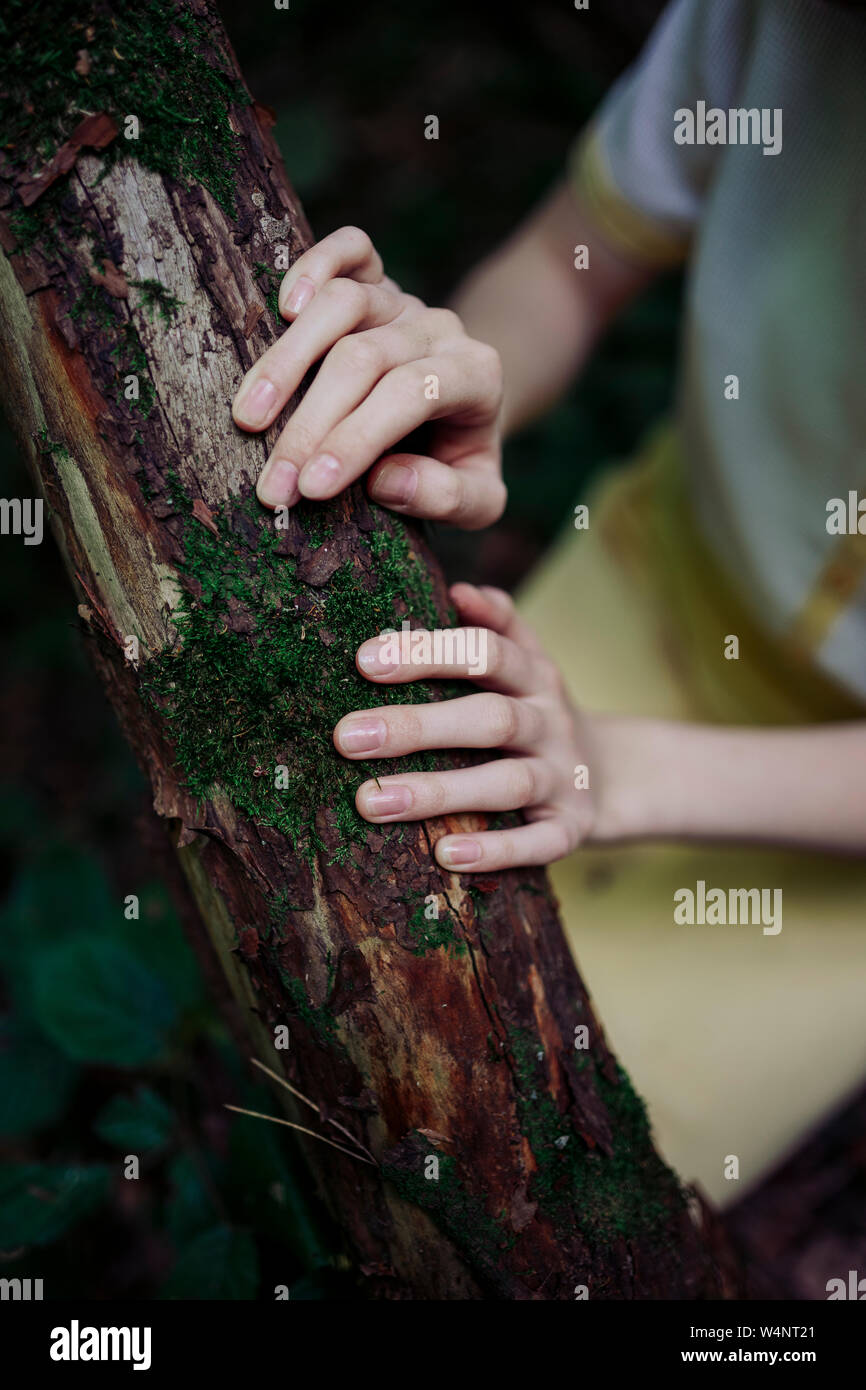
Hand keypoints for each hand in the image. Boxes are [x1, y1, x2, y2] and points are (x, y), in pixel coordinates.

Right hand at [232, 226, 505, 529]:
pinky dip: (314, 265)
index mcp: (475, 376)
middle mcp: (439, 330)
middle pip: (364, 357)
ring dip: (287, 361)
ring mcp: (405, 302)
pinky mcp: (377, 281)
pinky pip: (351, 250)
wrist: (467, 414)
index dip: (356, 438)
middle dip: (309, 426)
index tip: (311, 488)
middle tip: (272, 486)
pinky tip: (282, 309)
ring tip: (247, 419)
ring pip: (345, 304)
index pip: (410, 395)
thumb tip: (386, 479)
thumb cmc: (462, 461)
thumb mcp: (480, 500)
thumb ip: (449, 497)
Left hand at [333, 583, 595, 871]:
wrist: (614, 775)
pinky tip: (444, 856)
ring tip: (371, 802)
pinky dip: (495, 851)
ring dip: (439, 792)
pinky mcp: (572, 828)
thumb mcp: (528, 661)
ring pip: (506, 784)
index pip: (486, 652)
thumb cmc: (536, 713)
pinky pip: (537, 843)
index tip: (364, 660)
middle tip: (345, 737)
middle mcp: (551, 723)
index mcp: (535, 675)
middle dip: (417, 726)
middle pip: (490, 719)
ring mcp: (564, 777)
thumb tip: (459, 588)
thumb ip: (498, 623)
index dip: (429, 653)